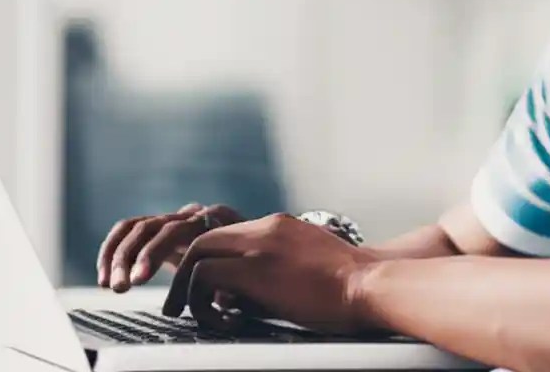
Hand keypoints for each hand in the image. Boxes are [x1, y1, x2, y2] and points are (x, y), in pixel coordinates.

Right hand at [97, 202, 244, 291]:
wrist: (252, 252)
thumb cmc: (249, 272)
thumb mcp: (245, 277)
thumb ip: (232, 283)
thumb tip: (220, 298)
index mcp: (212, 221)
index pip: (173, 230)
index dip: (151, 254)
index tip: (139, 279)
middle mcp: (190, 214)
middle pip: (152, 227)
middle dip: (131, 257)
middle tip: (121, 287)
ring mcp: (173, 219)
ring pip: (135, 228)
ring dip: (116, 256)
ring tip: (110, 286)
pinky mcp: (159, 230)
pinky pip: (128, 232)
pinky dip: (112, 252)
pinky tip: (105, 277)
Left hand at [163, 213, 382, 334]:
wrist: (371, 285)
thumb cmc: (348, 290)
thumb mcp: (305, 270)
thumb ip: (271, 275)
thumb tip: (236, 300)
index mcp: (278, 226)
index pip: (225, 234)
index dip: (207, 261)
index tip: (200, 288)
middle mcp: (265, 227)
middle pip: (203, 239)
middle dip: (183, 272)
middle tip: (178, 304)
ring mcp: (259, 243)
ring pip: (198, 255)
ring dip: (186, 290)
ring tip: (189, 316)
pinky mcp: (256, 267)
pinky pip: (204, 277)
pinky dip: (201, 301)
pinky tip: (222, 323)